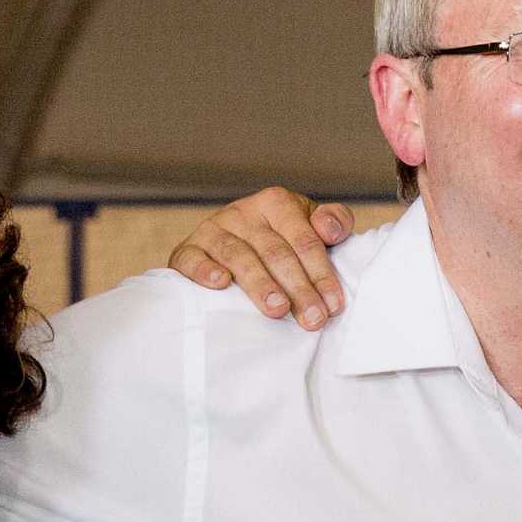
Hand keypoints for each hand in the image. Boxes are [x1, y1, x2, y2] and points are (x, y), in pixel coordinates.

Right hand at [168, 189, 355, 326]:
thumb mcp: (309, 225)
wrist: (226, 240)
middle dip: (298, 288)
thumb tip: (331, 230)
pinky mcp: (188, 248)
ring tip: (277, 309)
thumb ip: (333, 222)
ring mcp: (213, 229)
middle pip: (275, 252)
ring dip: (260, 284)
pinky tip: (220, 284)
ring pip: (239, 256)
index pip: (304, 240)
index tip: (333, 306)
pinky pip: (192, 258)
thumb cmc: (279, 238)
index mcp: (277, 203)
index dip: (321, 274)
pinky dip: (205, 270)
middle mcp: (244, 212)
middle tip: (312, 318)